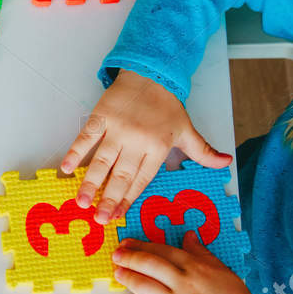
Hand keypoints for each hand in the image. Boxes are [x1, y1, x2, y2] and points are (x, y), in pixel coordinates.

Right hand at [61, 70, 229, 223]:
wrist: (151, 74)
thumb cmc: (166, 105)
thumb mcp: (187, 130)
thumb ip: (203, 152)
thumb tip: (226, 163)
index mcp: (158, 147)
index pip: (141, 179)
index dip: (128, 199)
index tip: (117, 215)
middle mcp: (137, 141)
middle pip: (121, 175)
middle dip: (108, 199)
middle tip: (98, 219)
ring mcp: (117, 129)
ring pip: (102, 161)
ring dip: (90, 183)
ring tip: (81, 202)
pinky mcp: (101, 117)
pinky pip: (85, 138)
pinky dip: (74, 153)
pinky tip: (66, 169)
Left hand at [112, 233, 254, 293]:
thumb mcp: (224, 271)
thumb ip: (203, 253)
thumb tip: (188, 235)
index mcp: (197, 268)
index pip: (164, 251)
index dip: (143, 246)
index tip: (128, 244)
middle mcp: (185, 284)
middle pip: (150, 265)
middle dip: (130, 258)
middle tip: (117, 256)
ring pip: (145, 287)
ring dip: (128, 278)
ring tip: (117, 274)